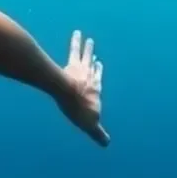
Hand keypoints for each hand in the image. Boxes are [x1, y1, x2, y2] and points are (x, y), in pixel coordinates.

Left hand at [57, 29, 108, 146]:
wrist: (70, 96)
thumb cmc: (79, 109)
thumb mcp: (89, 125)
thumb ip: (97, 133)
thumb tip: (106, 144)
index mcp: (95, 89)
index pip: (96, 79)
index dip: (97, 72)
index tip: (97, 64)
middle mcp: (90, 77)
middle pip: (90, 66)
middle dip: (90, 58)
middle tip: (92, 48)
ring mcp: (82, 70)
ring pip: (84, 55)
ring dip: (85, 47)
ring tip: (85, 37)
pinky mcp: (72, 64)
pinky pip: (75, 50)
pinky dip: (76, 42)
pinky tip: (77, 33)